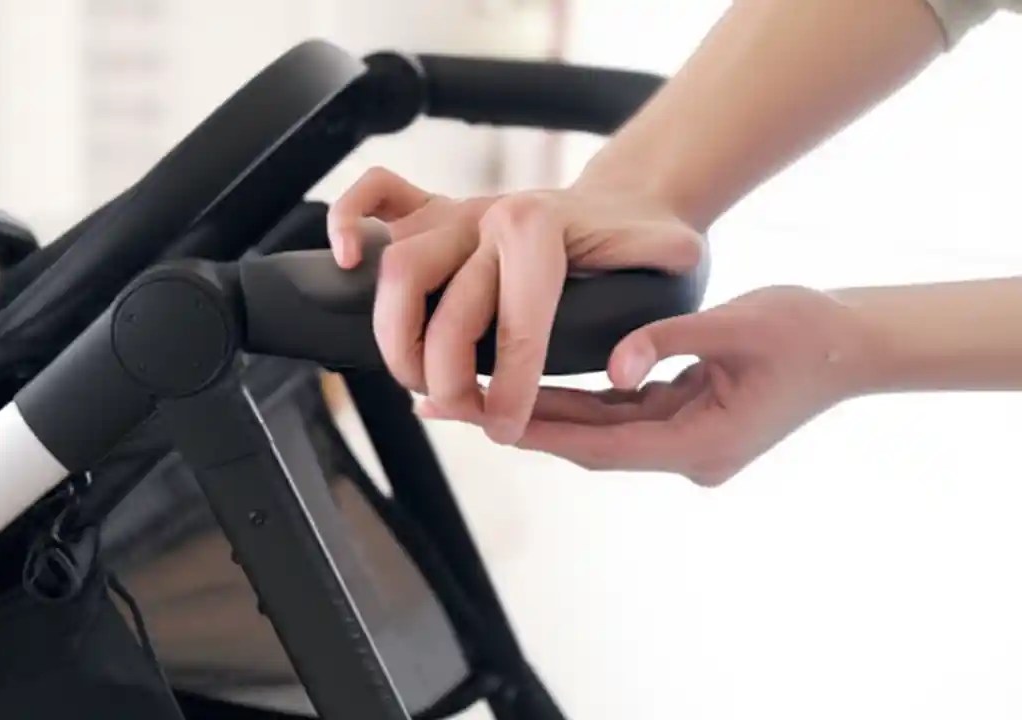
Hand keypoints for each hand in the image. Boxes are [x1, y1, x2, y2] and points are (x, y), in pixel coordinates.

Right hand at [326, 167, 703, 444]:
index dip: (509, 390)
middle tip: (467, 411)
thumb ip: (660, 314)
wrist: (629, 200)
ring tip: (418, 380)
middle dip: (448, 376)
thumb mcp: (677, 264)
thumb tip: (620, 369)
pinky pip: (378, 193)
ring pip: (398, 268)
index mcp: (541, 229)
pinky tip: (346, 260)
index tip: (509, 429)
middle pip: (440, 305)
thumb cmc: (648, 242)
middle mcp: (492, 215)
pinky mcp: (439, 210)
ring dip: (395, 336)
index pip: (512, 325)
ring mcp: (460, 211)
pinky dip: (350, 220)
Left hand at [432, 285, 871, 485]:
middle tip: (439, 401)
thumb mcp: (740, 326)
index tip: (467, 413)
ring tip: (464, 392)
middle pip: (580, 442)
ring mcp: (683, 443)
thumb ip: (671, 341)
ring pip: (591, 430)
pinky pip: (613, 415)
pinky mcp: (682, 423)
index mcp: (698, 444)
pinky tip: (522, 382)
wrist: (854, 346)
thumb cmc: (806, 332)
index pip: (593, 441)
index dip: (527, 427)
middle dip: (510, 421)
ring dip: (532, 412)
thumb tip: (615, 363)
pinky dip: (569, 402)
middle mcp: (684, 455)